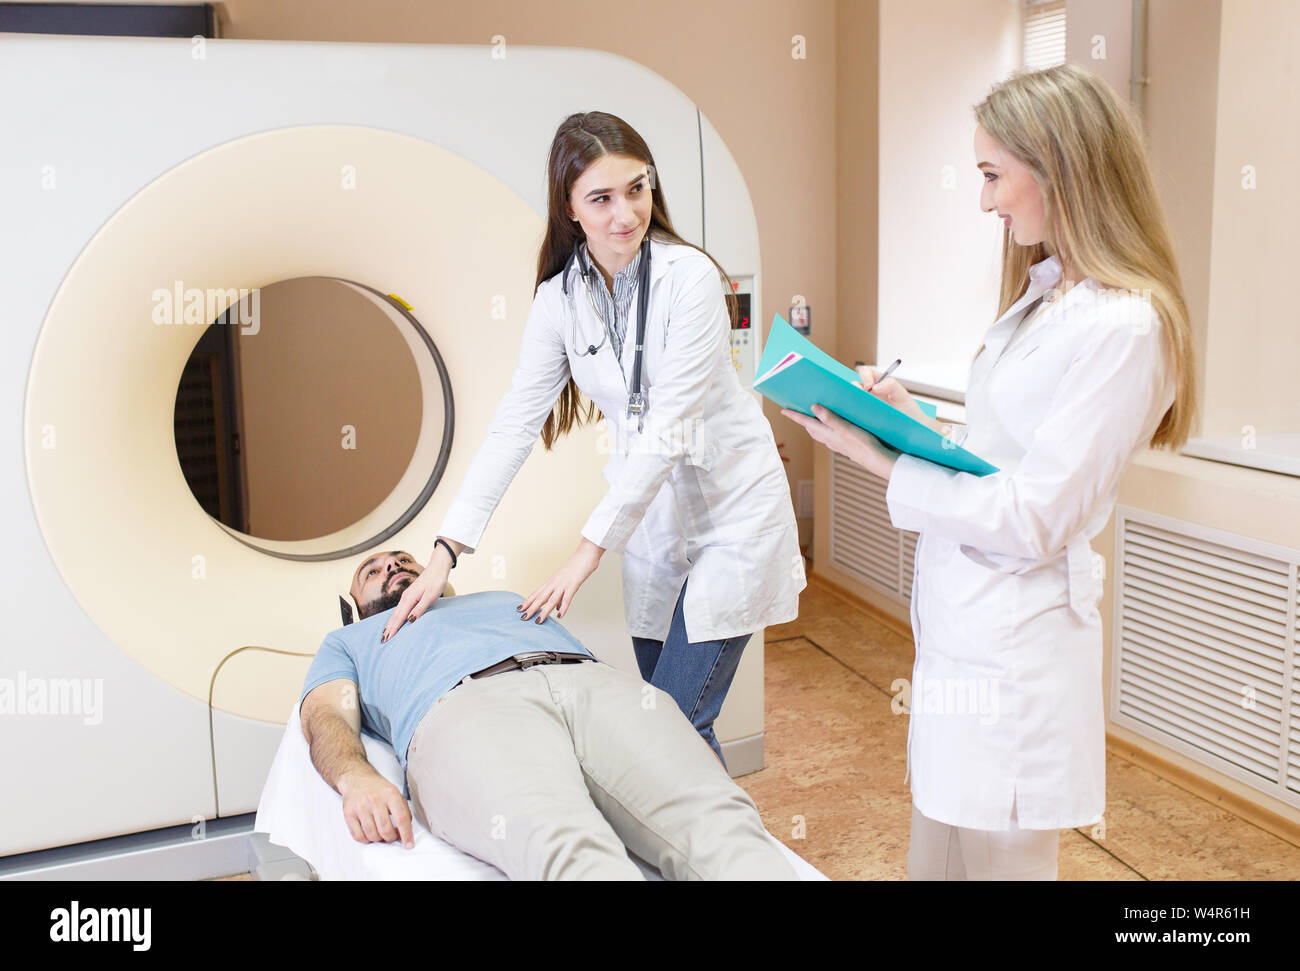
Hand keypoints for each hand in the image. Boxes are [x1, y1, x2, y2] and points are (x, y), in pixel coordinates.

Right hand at [338, 770, 413, 848]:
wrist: (357, 779)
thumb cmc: (378, 789)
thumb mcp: (396, 793)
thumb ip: (404, 810)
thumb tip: (407, 831)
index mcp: (390, 794)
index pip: (401, 818)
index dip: (406, 834)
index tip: (409, 844)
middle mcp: (375, 799)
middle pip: (386, 830)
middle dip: (391, 838)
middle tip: (393, 836)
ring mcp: (360, 806)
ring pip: (372, 835)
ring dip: (379, 839)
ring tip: (381, 833)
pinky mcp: (349, 813)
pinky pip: (358, 836)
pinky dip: (366, 840)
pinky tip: (369, 833)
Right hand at [381, 543, 453, 642]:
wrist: (438, 567)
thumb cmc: (436, 581)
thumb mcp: (431, 596)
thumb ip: (420, 608)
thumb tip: (410, 620)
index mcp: (409, 598)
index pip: (399, 617)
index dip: (393, 629)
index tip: (387, 639)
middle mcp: (405, 597)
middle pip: (395, 616)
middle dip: (388, 629)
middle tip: (382, 641)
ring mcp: (407, 596)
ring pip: (396, 613)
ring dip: (391, 624)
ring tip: (386, 633)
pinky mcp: (410, 595)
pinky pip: (400, 609)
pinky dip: (396, 617)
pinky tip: (395, 621)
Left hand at [517, 538, 603, 622]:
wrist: (586, 553)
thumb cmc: (577, 565)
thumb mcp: (566, 580)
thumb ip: (561, 595)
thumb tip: (557, 608)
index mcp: (552, 581)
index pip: (537, 593)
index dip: (528, 601)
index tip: (520, 608)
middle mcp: (555, 582)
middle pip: (540, 597)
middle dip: (531, 608)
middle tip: (523, 618)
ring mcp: (563, 584)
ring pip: (551, 600)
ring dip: (544, 611)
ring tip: (538, 621)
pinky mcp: (573, 584)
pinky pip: (567, 598)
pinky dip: (563, 607)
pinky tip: (560, 615)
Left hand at [781, 403, 900, 480]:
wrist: (875, 459)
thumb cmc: (861, 443)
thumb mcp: (844, 427)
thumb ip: (828, 418)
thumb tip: (813, 407)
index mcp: (826, 433)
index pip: (806, 422)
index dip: (794, 416)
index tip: (783, 410)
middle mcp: (828, 439)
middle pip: (810, 428)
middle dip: (803, 420)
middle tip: (797, 411)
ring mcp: (836, 444)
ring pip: (820, 433)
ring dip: (814, 425)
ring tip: (812, 417)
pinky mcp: (845, 446)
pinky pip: (830, 437)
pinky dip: (826, 430)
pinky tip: (833, 428)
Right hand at [854, 365, 938, 432]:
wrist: (912, 429)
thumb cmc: (908, 411)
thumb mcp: (903, 396)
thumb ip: (892, 386)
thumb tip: (874, 387)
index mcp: (879, 383)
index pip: (867, 372)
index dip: (865, 376)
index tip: (869, 386)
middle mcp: (869, 393)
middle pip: (855, 385)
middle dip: (855, 388)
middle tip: (863, 396)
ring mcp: (865, 405)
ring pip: (853, 400)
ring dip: (854, 401)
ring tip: (862, 408)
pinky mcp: (863, 418)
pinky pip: (854, 413)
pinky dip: (854, 413)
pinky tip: (861, 417)